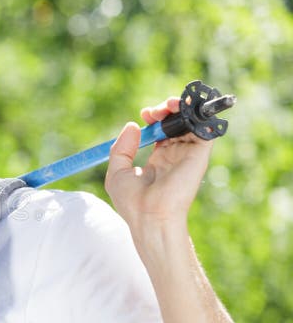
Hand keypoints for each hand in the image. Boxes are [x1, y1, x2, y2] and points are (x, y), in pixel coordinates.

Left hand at [105, 97, 213, 228]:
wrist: (150, 216)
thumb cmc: (132, 201)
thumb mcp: (117, 172)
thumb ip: (121, 148)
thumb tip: (132, 125)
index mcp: (158, 160)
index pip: (160, 132)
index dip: (154, 119)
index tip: (145, 115)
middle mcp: (176, 155)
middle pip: (176, 123)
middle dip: (166, 110)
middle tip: (155, 111)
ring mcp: (188, 154)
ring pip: (191, 122)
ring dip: (181, 108)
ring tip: (169, 105)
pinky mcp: (199, 154)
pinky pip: (205, 129)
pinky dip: (199, 115)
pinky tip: (186, 107)